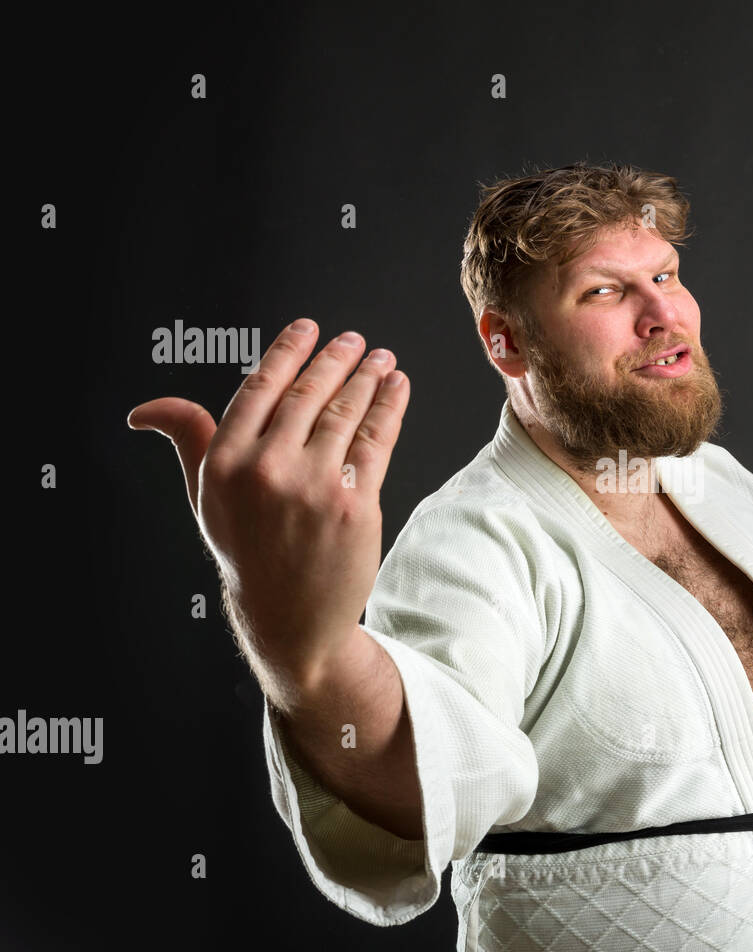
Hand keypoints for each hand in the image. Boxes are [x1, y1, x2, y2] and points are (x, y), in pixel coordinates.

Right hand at [126, 319, 409, 692]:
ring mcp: (313, 486)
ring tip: (382, 359)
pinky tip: (397, 387)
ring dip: (369, 378)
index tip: (309, 328)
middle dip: (336, 360)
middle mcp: (267, 470)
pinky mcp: (354, 503)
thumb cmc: (248, 551)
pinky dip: (390, 408)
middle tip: (354, 341)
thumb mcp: (206, 496)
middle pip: (307, 395)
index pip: (260, 387)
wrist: (288, 615)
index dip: (288, 351)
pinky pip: (376, 441)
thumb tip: (148, 410)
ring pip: (345, 414)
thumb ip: (189, 440)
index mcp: (225, 462)